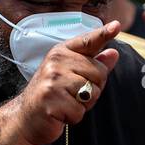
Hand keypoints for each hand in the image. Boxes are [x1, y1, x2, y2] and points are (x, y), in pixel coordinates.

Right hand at [0, 21, 121, 144]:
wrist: (27, 118)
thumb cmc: (53, 96)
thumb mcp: (71, 76)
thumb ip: (92, 64)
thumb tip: (114, 53)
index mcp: (61, 52)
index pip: (88, 42)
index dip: (103, 34)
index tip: (116, 26)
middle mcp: (56, 61)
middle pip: (99, 73)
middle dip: (93, 89)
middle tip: (73, 94)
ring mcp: (53, 80)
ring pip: (92, 92)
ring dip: (84, 104)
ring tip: (66, 103)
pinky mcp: (51, 100)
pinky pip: (80, 111)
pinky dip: (74, 117)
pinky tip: (61, 113)